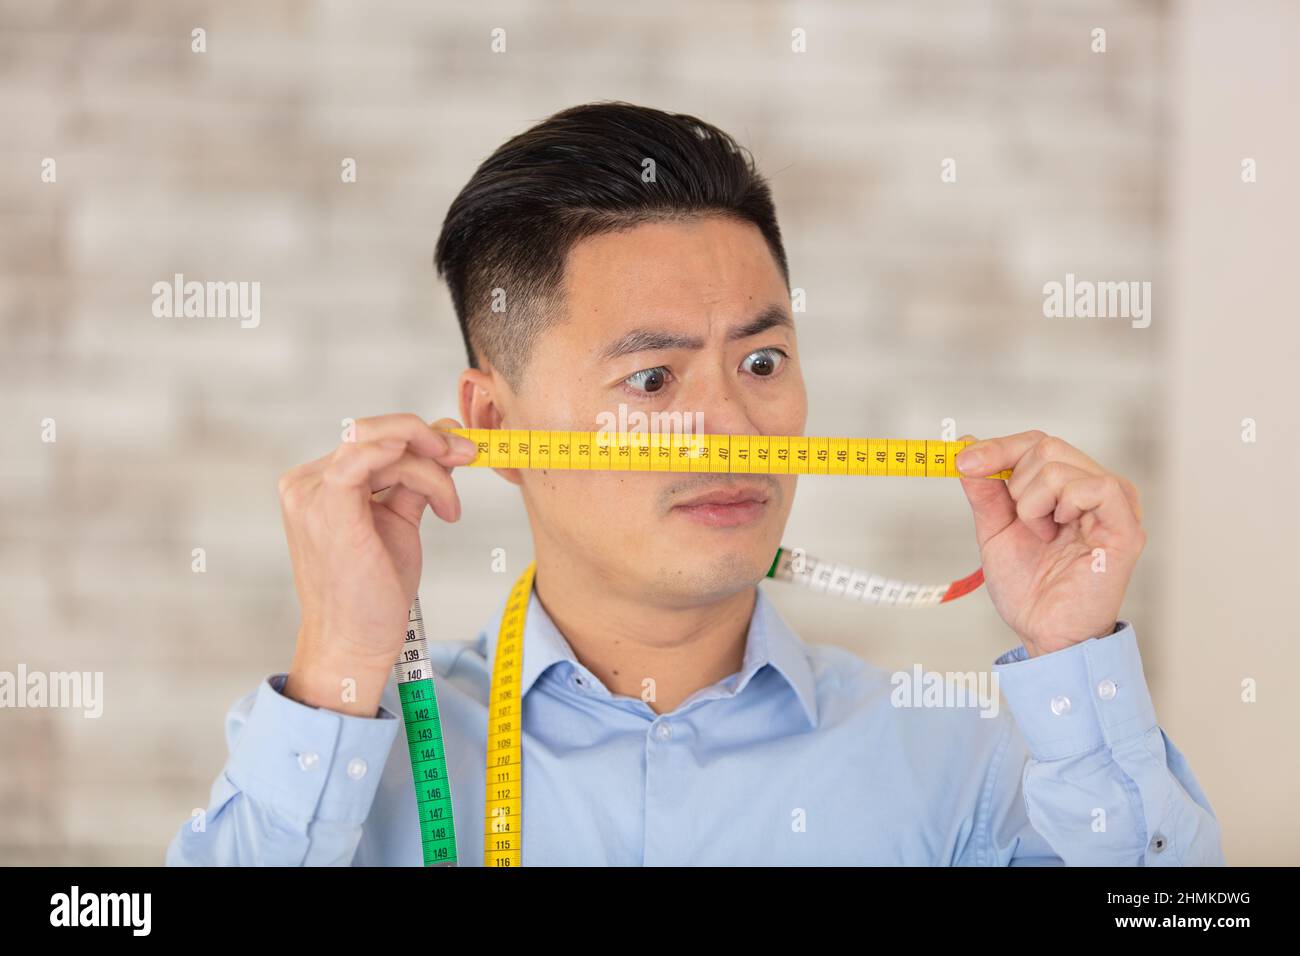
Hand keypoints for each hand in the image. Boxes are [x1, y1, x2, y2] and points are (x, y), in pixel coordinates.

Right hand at [279, 414, 477, 713]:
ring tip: (450, 503)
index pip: (373, 441)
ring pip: (380, 445)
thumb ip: (414, 482)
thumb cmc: (373, 593)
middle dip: (429, 439)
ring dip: (429, 463)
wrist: (356, 643)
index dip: (421, 438)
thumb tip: (445, 443)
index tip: (463, 452)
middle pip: (375, 434)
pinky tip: (435, 463)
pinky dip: (400, 450)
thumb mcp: (398, 523)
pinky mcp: (327, 506)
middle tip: (468, 454)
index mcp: (321, 485)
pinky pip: (362, 457)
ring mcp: (312, 493)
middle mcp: (308, 483)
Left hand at [954, 430, 1145, 656]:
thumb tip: (966, 446)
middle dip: (1014, 483)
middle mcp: (1096, 489)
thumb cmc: (1029, 587)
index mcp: (1069, 486)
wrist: (1043, 632)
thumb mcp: (995, 530)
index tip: (962, 462)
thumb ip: (985, 490)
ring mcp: (1115, 506)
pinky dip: (1064, 505)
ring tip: (1043, 536)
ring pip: (1061, 466)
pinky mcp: (1126, 528)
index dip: (997, 448)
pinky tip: (1059, 532)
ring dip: (1032, 504)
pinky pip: (1095, 487)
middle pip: (1046, 446)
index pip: (1036, 443)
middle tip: (1022, 522)